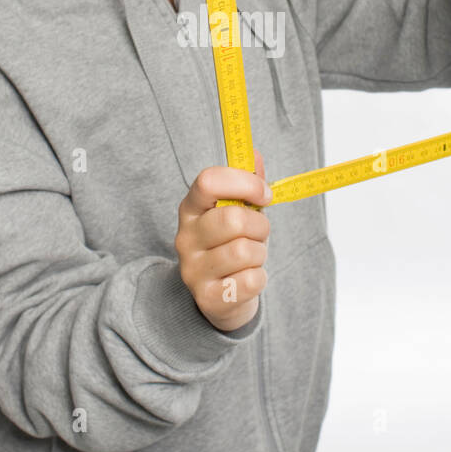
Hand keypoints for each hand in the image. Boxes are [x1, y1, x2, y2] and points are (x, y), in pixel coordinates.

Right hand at [174, 147, 272, 332]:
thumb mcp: (237, 211)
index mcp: (191, 208)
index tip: (265, 194)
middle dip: (260, 225)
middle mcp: (185, 237)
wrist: (219, 297)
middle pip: (233, 219)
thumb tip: (254, 154)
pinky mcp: (207, 298)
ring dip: (260, 253)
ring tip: (251, 257)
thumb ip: (246, 183)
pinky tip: (247, 278)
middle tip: (259, 232)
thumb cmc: (231, 245)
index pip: (208, 181)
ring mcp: (193, 270)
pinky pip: (250, 281)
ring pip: (244, 251)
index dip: (244, 182)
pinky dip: (259, 278)